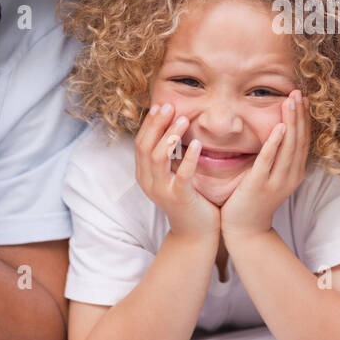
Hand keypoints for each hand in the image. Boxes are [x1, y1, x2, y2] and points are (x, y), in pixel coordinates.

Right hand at [133, 101, 219, 239]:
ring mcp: (162, 191)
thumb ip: (171, 156)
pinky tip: (198, 145)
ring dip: (170, 136)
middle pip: (145, 146)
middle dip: (156, 124)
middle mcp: (149, 182)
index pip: (141, 143)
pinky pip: (182, 175)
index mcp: (145, 174)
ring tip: (183, 120)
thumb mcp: (174, 175)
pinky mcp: (179, 198)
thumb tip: (175, 126)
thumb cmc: (189, 200)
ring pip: (159, 158)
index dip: (149, 123)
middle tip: (169, 106)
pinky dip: (188, 158)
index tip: (160, 105)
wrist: (195, 234)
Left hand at [220, 90, 309, 238]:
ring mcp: (277, 181)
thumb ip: (275, 158)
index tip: (303, 98)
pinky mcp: (260, 186)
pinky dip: (275, 143)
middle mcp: (290, 176)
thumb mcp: (270, 177)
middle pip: (299, 139)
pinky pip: (269, 160)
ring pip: (288, 146)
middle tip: (298, 92)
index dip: (304, 118)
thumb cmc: (253, 201)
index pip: (303, 140)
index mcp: (294, 172)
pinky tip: (279, 127)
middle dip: (299, 114)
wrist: (245, 232)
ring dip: (291, 121)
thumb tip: (275, 133)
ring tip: (291, 100)